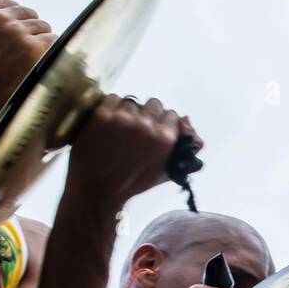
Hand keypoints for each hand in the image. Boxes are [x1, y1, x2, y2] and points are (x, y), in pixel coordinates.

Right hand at [0, 0, 55, 120]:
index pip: (14, 6)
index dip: (13, 29)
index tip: (3, 50)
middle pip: (32, 16)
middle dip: (28, 36)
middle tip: (12, 62)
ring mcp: (15, 32)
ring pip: (45, 29)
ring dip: (40, 48)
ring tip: (21, 68)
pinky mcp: (32, 48)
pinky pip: (54, 43)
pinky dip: (49, 58)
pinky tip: (33, 71)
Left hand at [66, 96, 202, 212]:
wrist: (97, 189)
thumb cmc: (132, 183)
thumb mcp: (165, 171)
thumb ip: (185, 151)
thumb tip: (191, 126)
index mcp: (165, 139)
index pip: (171, 115)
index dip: (163, 123)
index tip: (154, 130)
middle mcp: (146, 125)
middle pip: (154, 104)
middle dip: (148, 115)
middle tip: (137, 129)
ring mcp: (123, 118)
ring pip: (133, 102)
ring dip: (129, 113)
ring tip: (120, 130)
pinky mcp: (102, 114)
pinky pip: (113, 98)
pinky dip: (112, 108)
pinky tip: (108, 124)